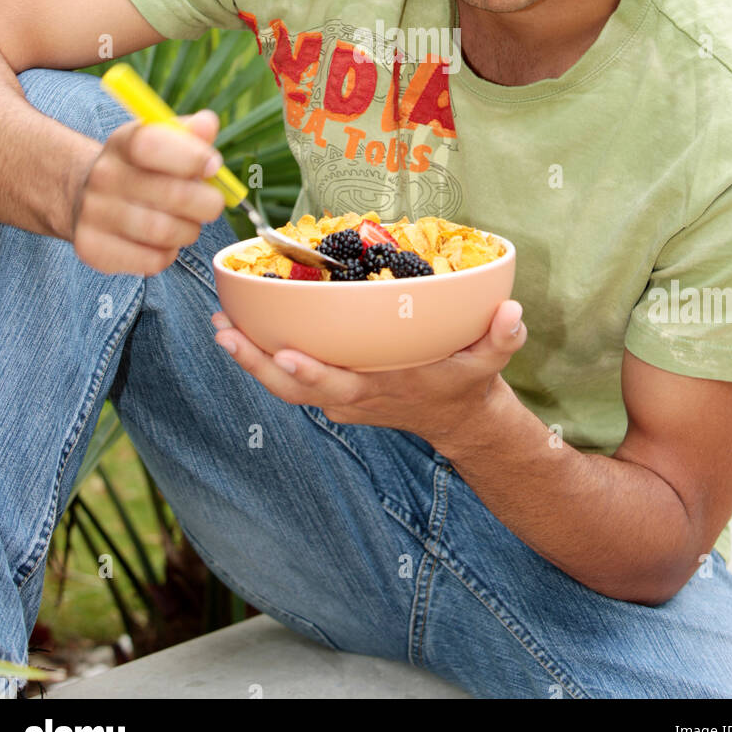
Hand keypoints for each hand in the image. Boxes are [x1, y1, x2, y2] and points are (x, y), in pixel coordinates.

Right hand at [72, 109, 226, 276]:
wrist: (86, 195)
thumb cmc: (142, 167)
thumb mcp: (162, 140)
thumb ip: (190, 133)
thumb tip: (207, 125)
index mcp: (124, 142)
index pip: (153, 144)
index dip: (193, 157)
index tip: (212, 166)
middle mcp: (103, 175)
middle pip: (174, 196)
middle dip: (207, 204)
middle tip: (211, 204)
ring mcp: (93, 214)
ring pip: (166, 233)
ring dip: (189, 231)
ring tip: (186, 223)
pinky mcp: (92, 249)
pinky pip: (151, 261)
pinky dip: (168, 254)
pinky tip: (162, 242)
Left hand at [211, 298, 525, 447]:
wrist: (459, 420)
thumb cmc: (468, 380)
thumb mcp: (492, 361)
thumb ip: (503, 337)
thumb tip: (512, 312)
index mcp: (383, 389)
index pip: (340, 386)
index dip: (312, 374)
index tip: (287, 355)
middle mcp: (351, 396)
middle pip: (293, 389)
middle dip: (256, 363)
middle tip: (224, 332)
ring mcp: (338, 396)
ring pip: (283, 386)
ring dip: (249, 358)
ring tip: (220, 327)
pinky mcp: (332, 390)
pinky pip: (289, 378)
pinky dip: (262, 357)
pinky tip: (241, 327)